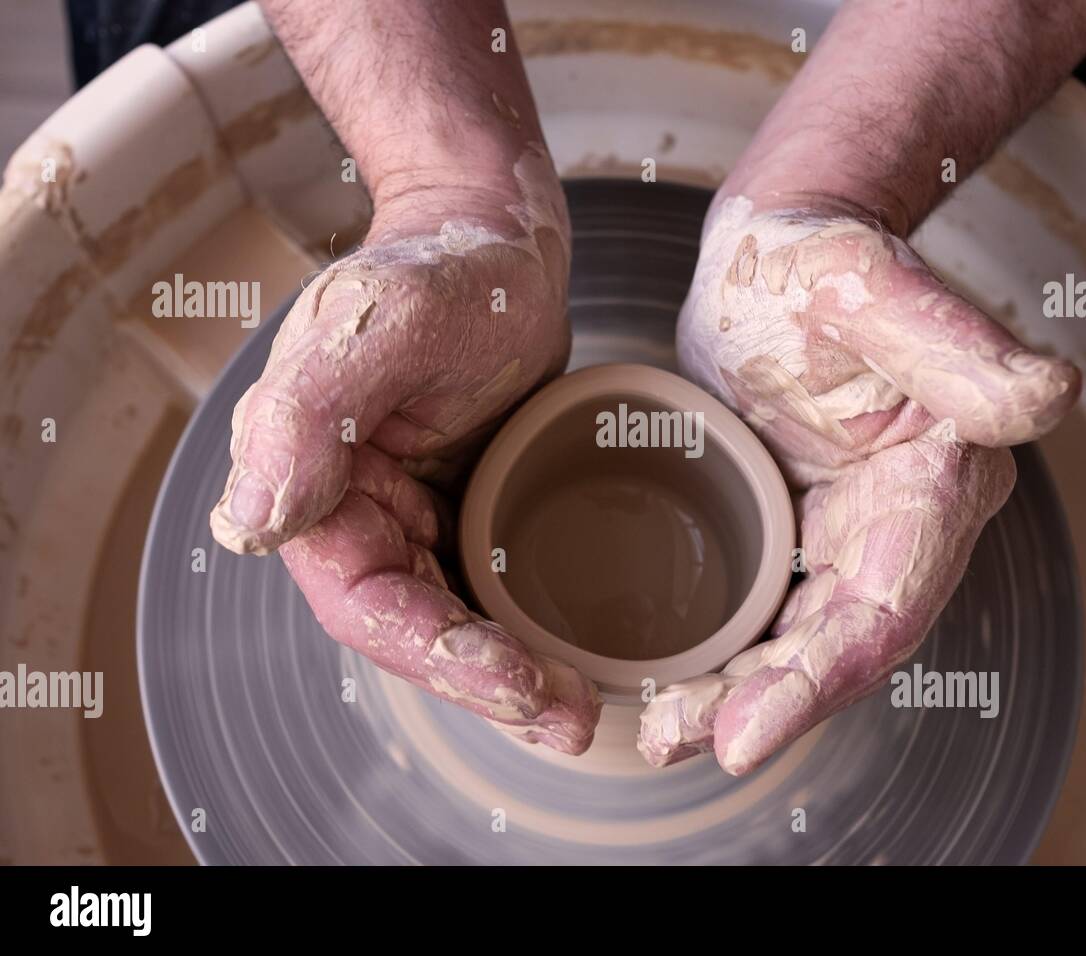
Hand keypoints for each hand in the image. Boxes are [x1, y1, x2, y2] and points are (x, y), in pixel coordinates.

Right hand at [210, 148, 601, 753]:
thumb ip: (307, 412)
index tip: (515, 681)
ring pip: (451, 622)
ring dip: (509, 676)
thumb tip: (250, 525)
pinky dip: (523, 631)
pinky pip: (484, 589)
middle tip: (568, 719)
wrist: (497, 241)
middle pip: (411, 630)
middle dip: (486, 684)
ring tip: (580, 711)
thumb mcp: (383, 320)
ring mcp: (408, 516)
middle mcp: (351, 512)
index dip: (434, 655)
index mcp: (310, 479)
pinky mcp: (459, 511)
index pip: (362, 602)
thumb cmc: (442, 266)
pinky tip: (573, 658)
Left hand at [637, 196, 1080, 773]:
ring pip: (808, 638)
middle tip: (678, 738)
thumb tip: (1045, 396)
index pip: (884, 608)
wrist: (779, 252)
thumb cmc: (825, 257)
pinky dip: (737, 651)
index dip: (818, 681)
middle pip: (843, 643)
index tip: (742, 735)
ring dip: (744, 692)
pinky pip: (779, 606)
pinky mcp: (810, 525)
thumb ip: (953, 343)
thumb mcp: (874, 285)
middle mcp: (908, 518)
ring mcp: (858, 529)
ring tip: (666, 728)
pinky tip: (683, 678)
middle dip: (766, 704)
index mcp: (940, 475)